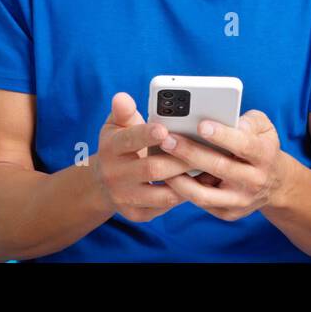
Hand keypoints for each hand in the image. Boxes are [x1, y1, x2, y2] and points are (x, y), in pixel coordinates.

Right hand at [92, 92, 192, 221]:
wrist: (103, 183)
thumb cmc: (120, 145)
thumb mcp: (116, 126)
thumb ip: (123, 111)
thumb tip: (122, 97)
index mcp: (111, 148)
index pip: (129, 140)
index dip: (147, 135)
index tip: (165, 129)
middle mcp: (114, 175)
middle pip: (152, 168)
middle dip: (179, 159)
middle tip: (202, 149)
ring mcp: (125, 198)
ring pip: (162, 193)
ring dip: (186, 181)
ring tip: (207, 168)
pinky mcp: (136, 214)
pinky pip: (164, 208)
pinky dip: (183, 196)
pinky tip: (200, 185)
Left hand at [162, 110, 287, 220]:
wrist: (275, 184)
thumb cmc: (261, 147)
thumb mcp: (265, 128)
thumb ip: (248, 120)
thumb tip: (227, 120)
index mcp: (265, 155)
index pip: (243, 145)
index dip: (222, 135)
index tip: (201, 125)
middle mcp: (254, 180)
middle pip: (219, 167)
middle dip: (190, 152)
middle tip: (168, 139)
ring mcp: (240, 200)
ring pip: (204, 194)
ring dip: (179, 179)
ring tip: (161, 163)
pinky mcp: (228, 213)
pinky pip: (200, 203)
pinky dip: (182, 191)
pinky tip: (168, 176)